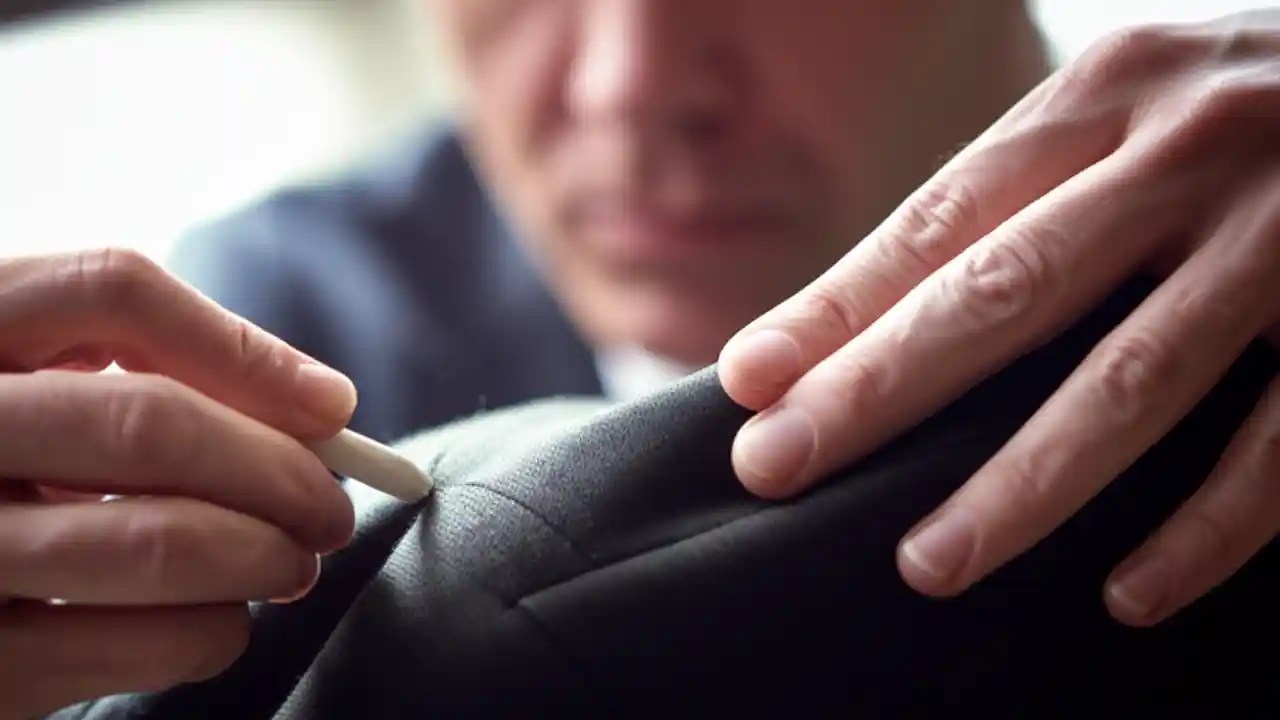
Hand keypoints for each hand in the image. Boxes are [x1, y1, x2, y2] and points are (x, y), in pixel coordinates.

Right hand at [0, 249, 357, 718]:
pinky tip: (218, 621)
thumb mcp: (40, 381)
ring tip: (290, 566)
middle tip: (328, 511)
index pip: (111, 289)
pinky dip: (208, 634)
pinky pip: (126, 647)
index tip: (332, 406)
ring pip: (152, 541)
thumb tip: (323, 407)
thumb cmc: (10, 458)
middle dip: (276, 471)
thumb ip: (154, 365)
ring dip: (260, 557)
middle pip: (149, 422)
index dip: (239, 349)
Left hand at [718, 12, 1278, 626]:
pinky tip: (1127, 594)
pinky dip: (1204, 529)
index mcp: (1103, 97)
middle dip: (879, 391)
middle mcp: (1185, 151)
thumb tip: (866, 320)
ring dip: (1021, 484)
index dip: (839, 308)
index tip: (750, 382)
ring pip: (1131, 380)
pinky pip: (1279, 443)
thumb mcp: (1126, 111)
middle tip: (776, 466)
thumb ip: (1024, 198)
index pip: (940, 220)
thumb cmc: (1234, 113)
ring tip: (927, 563)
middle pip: (1005, 291)